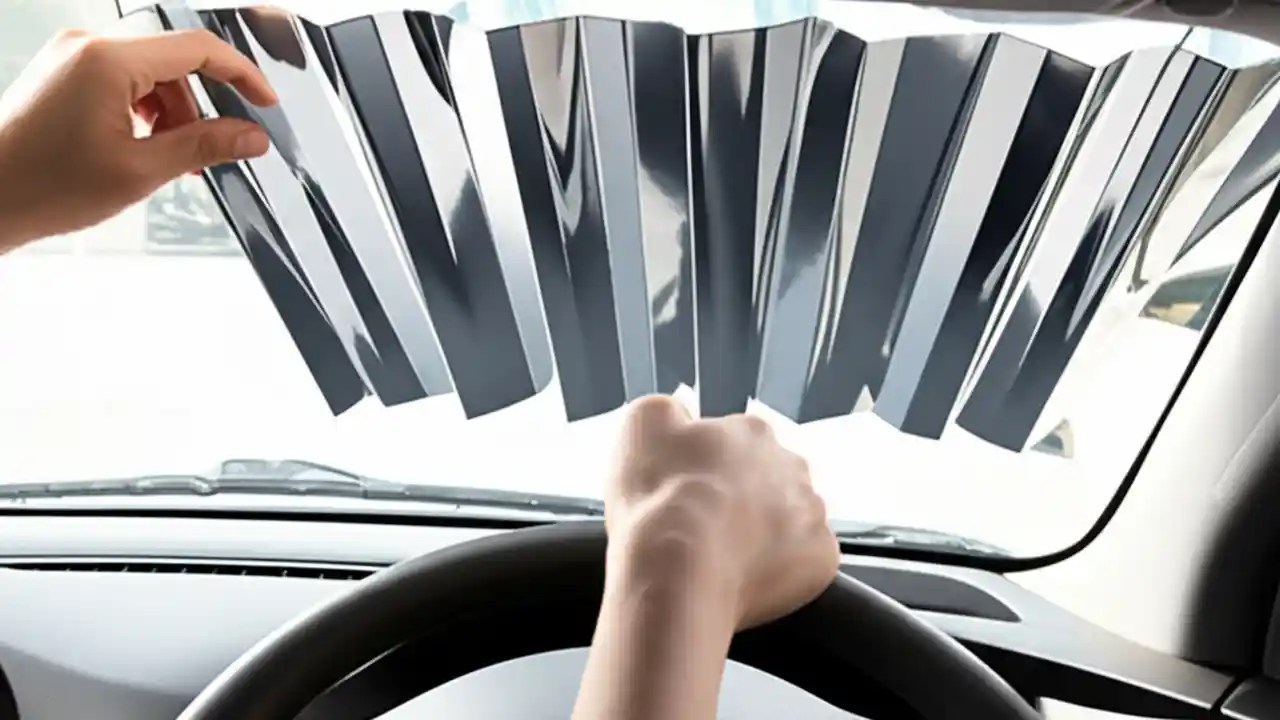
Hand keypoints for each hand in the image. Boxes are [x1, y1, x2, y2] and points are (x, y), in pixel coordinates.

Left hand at [0, 29, 276, 251]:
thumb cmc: (44, 185)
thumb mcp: (140, 170)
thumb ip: (204, 146)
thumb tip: (252, 137)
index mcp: (109, 60)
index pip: (198, 48)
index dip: (242, 74)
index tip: (266, 102)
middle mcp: (88, 45)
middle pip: (175, 59)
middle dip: (201, 103)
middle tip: (214, 147)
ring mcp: (73, 55)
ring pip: (152, 71)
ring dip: (173, 110)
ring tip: (167, 157)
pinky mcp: (64, 71)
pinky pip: (124, 77)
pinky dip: (145, 108)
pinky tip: (143, 145)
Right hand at [604, 395, 839, 629]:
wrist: (680, 570)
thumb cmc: (661, 500)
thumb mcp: (642, 424)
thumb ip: (666, 409)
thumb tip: (675, 411)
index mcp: (752, 431)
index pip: (736, 442)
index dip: (709, 467)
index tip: (688, 487)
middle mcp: (792, 466)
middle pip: (769, 478)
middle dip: (744, 496)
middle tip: (707, 521)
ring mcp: (811, 513)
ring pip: (791, 519)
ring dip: (765, 531)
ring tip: (726, 554)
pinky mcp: (820, 557)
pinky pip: (805, 561)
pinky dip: (782, 568)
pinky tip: (748, 575)